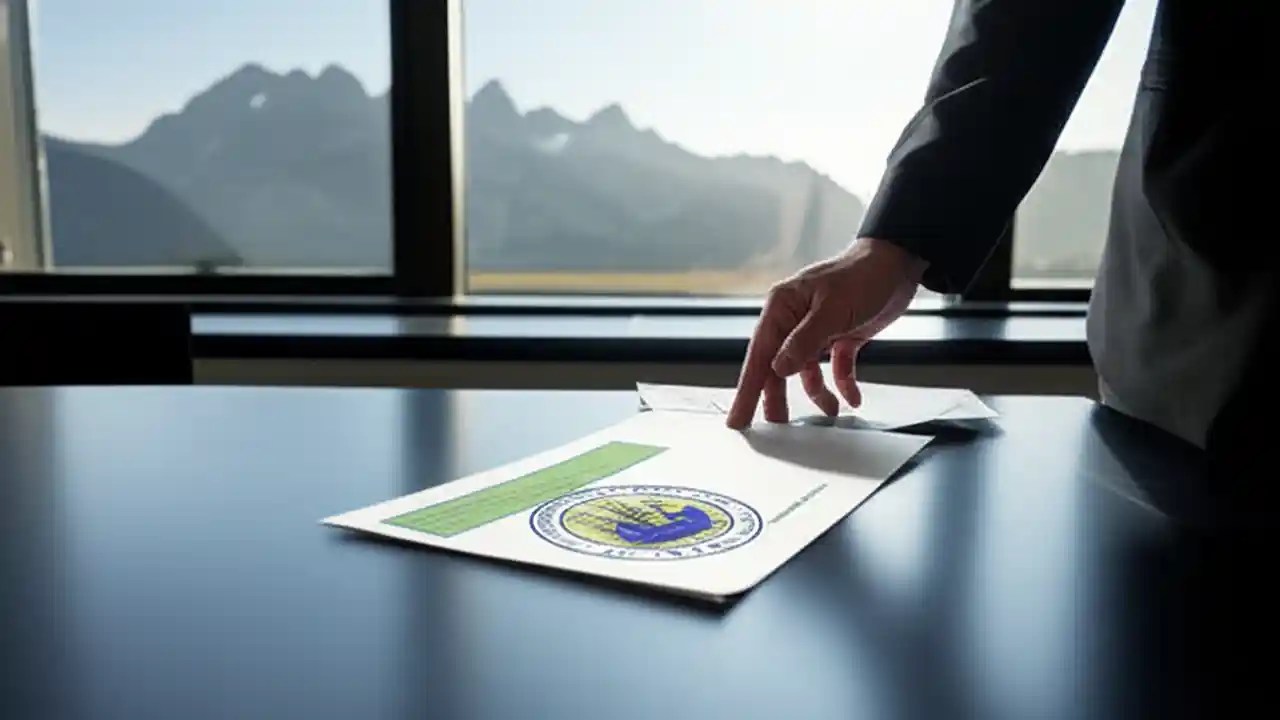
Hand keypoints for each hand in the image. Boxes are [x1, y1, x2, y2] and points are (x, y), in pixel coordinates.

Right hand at [726, 237, 927, 428]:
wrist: (899, 262)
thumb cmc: (863, 274)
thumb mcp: (832, 309)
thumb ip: (804, 341)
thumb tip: (779, 369)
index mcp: (782, 307)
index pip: (759, 354)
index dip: (748, 390)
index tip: (738, 418)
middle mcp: (794, 319)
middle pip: (778, 367)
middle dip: (778, 397)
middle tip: (775, 427)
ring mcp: (817, 329)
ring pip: (806, 371)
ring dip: (816, 393)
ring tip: (827, 412)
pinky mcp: (840, 335)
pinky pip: (835, 367)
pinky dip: (843, 383)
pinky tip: (851, 398)